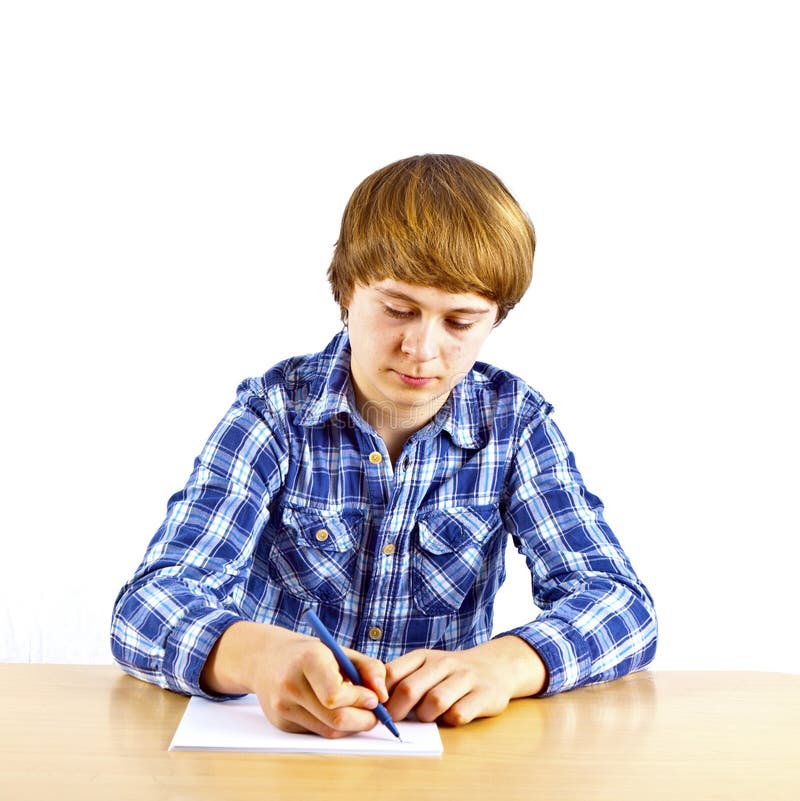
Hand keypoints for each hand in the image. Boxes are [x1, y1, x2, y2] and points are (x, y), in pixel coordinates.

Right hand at [201, 621, 388, 738]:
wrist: (265, 658)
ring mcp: (282, 707)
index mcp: (307, 660)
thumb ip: (369, 667)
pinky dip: (333, 727)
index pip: (335, 695)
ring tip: (358, 710)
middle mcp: (290, 685)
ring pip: (328, 731)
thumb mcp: (339, 649)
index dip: (359, 700)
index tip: (374, 697)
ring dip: (351, 726)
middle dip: (363, 720)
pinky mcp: (281, 723)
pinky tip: (335, 712)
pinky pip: (316, 733)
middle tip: (375, 713)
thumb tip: (383, 696)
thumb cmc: (309, 653)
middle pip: (334, 719)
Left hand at [384, 635, 546, 725]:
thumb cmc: (451, 673)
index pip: (392, 672)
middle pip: (410, 689)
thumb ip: (403, 679)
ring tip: (429, 717)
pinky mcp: (484, 694)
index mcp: (424, 656)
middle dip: (397, 712)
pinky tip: (452, 717)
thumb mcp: (426, 667)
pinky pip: (459, 714)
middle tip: (395, 723)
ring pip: (435, 702)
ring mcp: (465, 677)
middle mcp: (444, 663)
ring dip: (426, 717)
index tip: (377, 708)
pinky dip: (451, 721)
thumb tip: (375, 702)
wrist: (496, 666)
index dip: (380, 694)